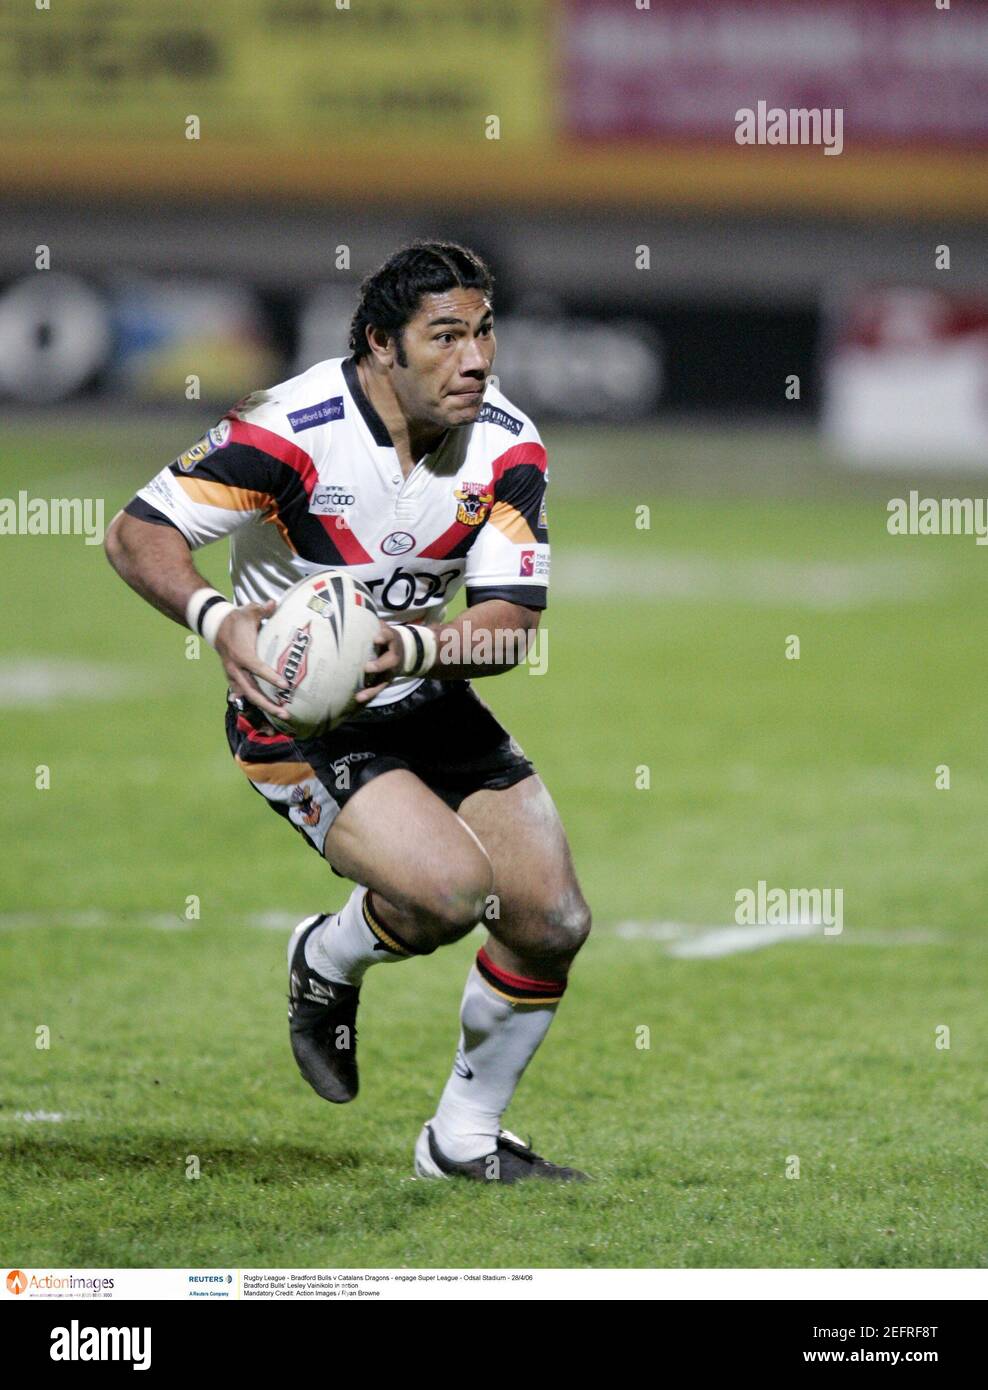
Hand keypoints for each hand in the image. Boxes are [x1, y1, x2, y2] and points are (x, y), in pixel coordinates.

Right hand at [213, 599, 289, 718]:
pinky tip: (266, 716)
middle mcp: (236, 669)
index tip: (285, 685)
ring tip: (281, 715)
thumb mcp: (248, 611)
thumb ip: (262, 609)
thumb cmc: (236, 620)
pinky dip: (254, 705)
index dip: (271, 677)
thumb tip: (274, 603)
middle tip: (285, 713)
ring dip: (264, 707)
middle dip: (268, 704)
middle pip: (252, 691)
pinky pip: (244, 695)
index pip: (257, 668)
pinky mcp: (233, 679)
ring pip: (248, 696)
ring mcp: (233, 675)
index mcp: (242, 654)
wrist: (216, 627)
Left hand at [354, 622, 403, 703]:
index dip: (384, 636)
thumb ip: (375, 623)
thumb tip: (355, 610)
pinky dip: (368, 694)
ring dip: (372, 688)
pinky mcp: (386, 680)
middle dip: (379, 665)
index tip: (377, 637)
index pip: (390, 637)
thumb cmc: (388, 638)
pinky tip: (358, 698)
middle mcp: (393, 657)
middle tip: (367, 667)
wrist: (407, 652)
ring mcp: (390, 671)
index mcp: (393, 641)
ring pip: (383, 680)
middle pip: (388, 662)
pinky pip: (378, 689)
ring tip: (360, 694)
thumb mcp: (385, 628)